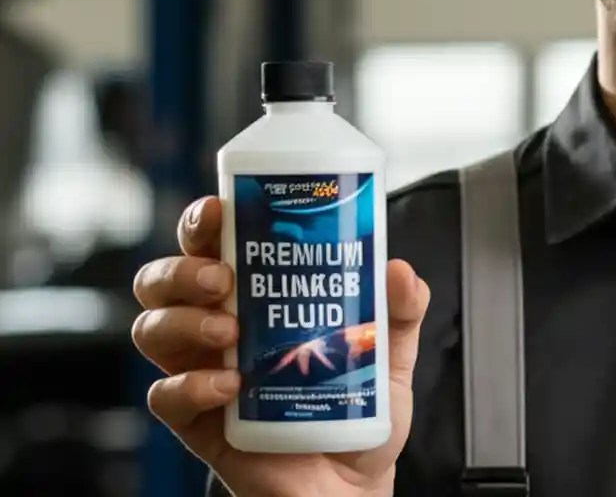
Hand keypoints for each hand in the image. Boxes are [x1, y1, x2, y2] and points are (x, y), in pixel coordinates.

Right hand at [132, 197, 429, 496]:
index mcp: (256, 300)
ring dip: (182, 320)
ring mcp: (202, 374)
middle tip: (223, 279)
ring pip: (151, 329)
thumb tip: (398, 271)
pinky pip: (164, 396)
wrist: (354, 485)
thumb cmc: (357, 412)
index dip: (203, 223)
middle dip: (182, 268)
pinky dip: (189, 385)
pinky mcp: (199, 423)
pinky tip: (229, 386)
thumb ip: (400, 310)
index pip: (211, 247)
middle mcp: (219, 330)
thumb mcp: (390, 354)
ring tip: (229, 332)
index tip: (220, 210)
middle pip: (164, 280)